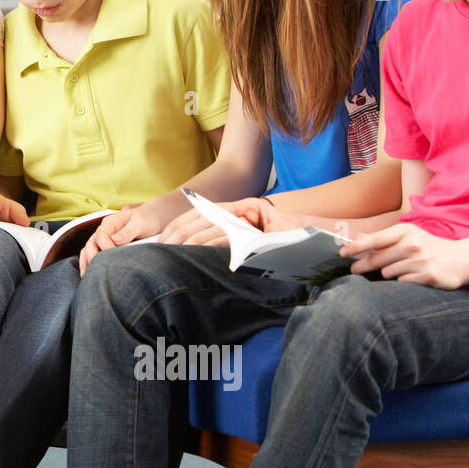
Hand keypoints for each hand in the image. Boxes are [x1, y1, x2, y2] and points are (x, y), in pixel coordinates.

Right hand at [78, 204, 161, 275]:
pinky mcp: (104, 246)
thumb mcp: (140, 223)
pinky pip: (91, 254)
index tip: (113, 257)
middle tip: (98, 271)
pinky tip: (87, 275)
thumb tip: (115, 240)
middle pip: (91, 244)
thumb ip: (128, 232)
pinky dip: (87, 263)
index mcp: (111, 222)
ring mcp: (102, 238)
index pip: (101, 235)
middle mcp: (103, 230)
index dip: (105, 247)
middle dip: (92, 257)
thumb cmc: (146, 219)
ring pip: (88, 249)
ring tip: (87, 276)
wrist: (151, 218)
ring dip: (86, 262)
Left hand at [157, 199, 306, 245]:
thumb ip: (220, 248)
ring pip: (208, 223)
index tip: (158, 245)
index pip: (192, 218)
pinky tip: (198, 250)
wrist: (310, 237)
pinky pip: (228, 227)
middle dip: (176, 236)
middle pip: (195, 219)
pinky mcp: (255, 210)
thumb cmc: (277, 248)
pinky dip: (212, 240)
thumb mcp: (241, 249)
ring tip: (175, 253)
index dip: (174, 229)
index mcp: (226, 215)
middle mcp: (232, 208)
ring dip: (189, 240)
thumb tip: (190, 259)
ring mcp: (243, 208)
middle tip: (161, 251)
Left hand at [341, 223, 468, 288]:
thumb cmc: (429, 247)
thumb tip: (357, 238)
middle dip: (362, 266)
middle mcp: (413, 244)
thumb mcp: (408, 236)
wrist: (462, 259)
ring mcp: (421, 261)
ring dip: (388, 274)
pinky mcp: (428, 276)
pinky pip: (401, 282)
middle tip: (354, 270)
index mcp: (406, 231)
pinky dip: (402, 281)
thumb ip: (383, 238)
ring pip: (387, 273)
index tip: (341, 253)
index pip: (375, 240)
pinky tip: (413, 276)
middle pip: (376, 259)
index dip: (356, 247)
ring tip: (401, 269)